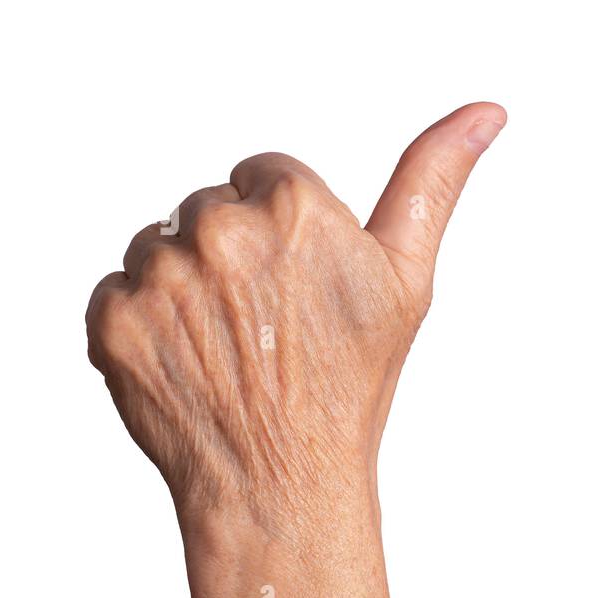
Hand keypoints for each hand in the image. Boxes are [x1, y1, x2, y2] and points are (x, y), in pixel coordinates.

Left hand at [86, 102, 505, 597]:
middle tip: (268, 323)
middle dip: (233, 254)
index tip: (299, 282)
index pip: (264, 175)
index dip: (283, 229)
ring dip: (184, 284)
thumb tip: (483, 114)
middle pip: (211, 208)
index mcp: (293, 207)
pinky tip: (187, 360)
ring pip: (160, 246)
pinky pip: (119, 290)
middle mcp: (221, 230)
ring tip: (228, 344)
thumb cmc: (351, 385)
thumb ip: (432, 181)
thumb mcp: (406, 279)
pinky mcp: (114, 318)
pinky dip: (144, 322)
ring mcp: (161, 276)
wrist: (283, 482)